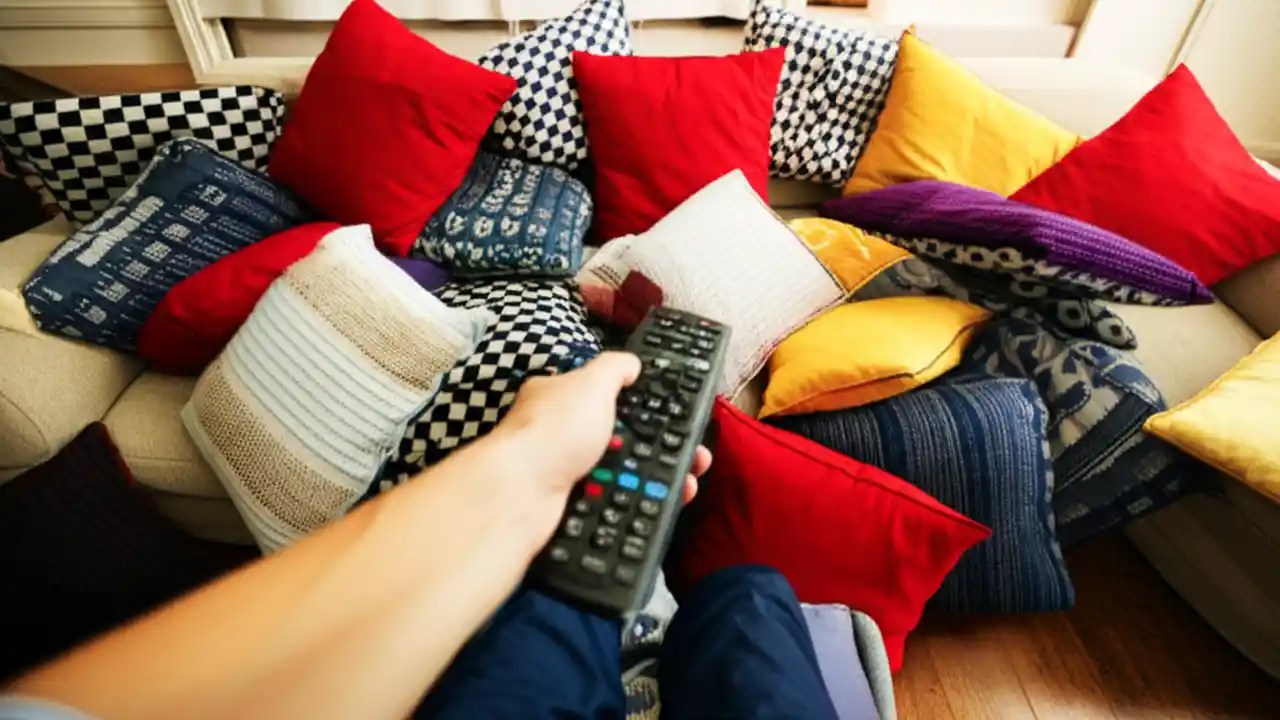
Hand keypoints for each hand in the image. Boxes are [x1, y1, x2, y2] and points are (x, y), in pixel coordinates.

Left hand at [497, 351, 710, 519]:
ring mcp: (567, 471)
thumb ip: (614, 367)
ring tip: (688, 482)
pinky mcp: (572, 505)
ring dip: (658, 478)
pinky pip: (617, 502)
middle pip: (623, 438)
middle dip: (660, 447)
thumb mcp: (590, 383)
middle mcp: (561, 434)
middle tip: (693, 455)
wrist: (521, 493)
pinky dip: (641, 504)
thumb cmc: (553, 430)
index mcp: (561, 398)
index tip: (677, 417)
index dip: (645, 406)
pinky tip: (663, 503)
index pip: (609, 396)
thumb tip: (632, 364)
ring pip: (625, 474)